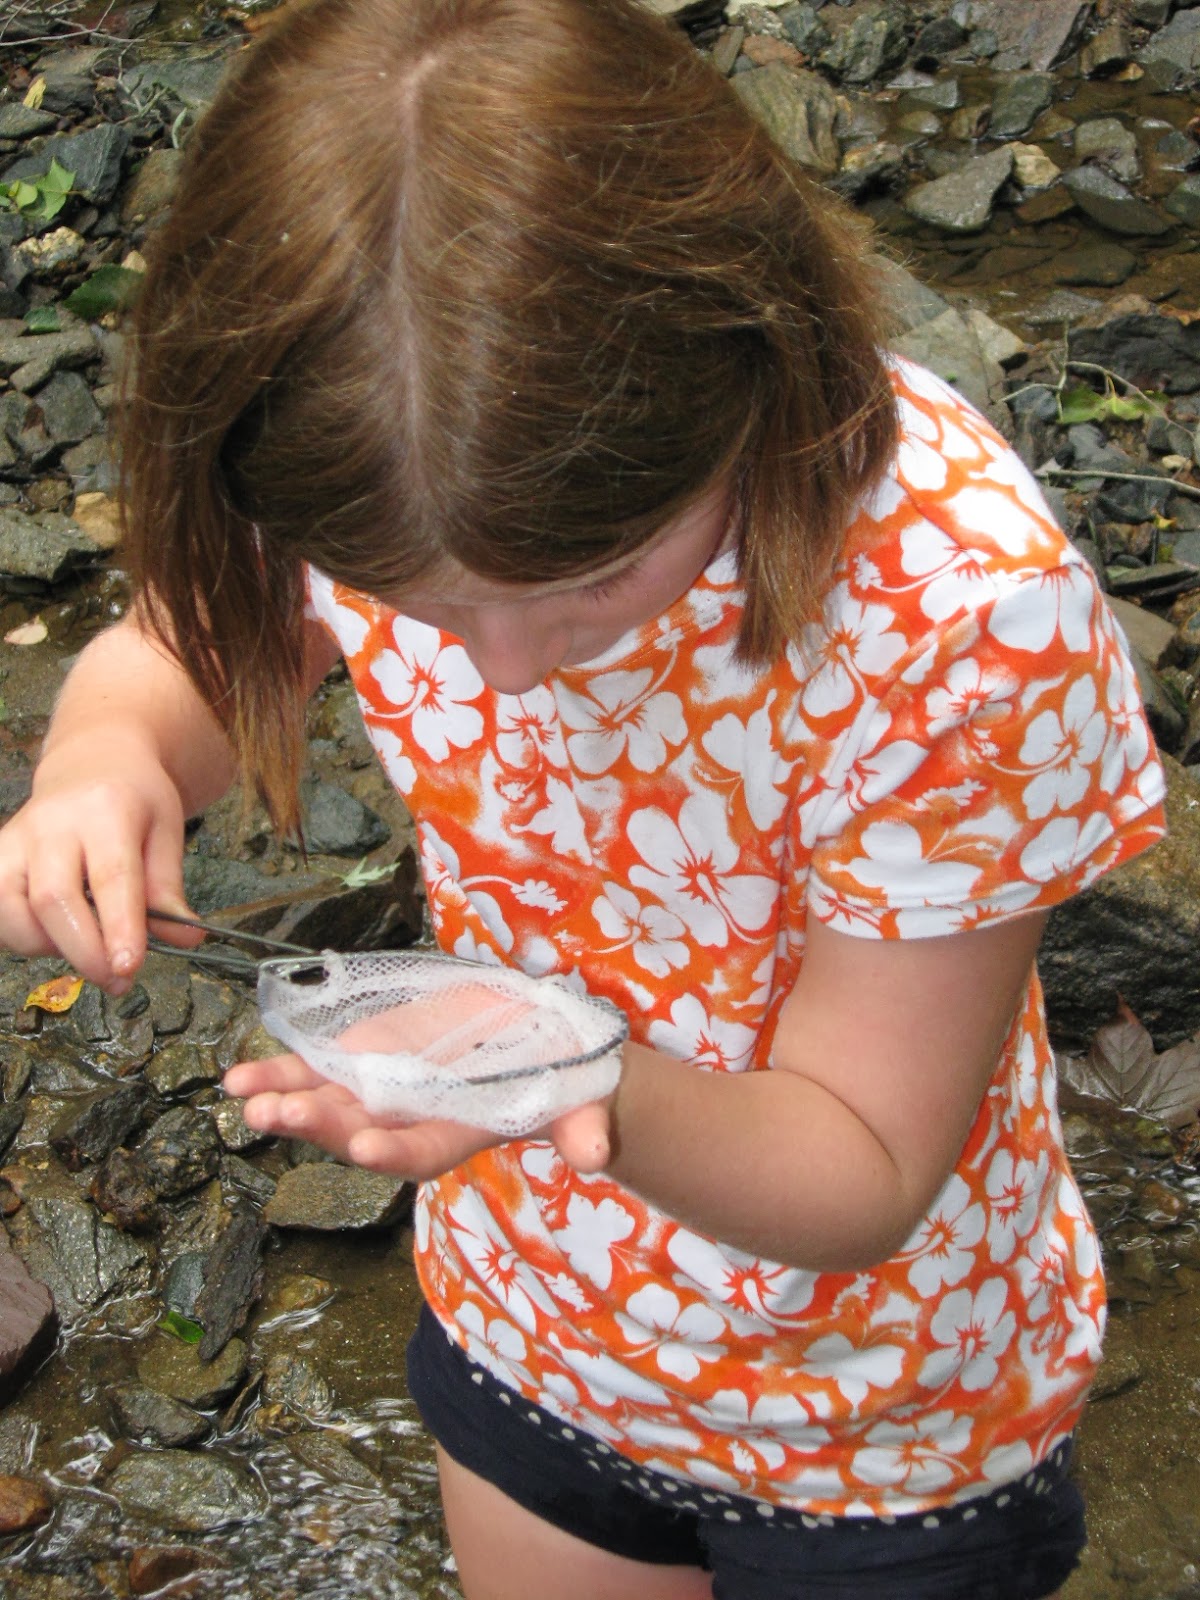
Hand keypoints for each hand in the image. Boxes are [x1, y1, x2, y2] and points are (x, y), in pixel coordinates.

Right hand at [0, 732, 200, 992]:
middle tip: (118, 980)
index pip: (111, 876)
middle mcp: (52, 823)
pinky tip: (55, 936)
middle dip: (85, 951)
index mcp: (106, 810)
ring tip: (88, 950)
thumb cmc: (134, 799)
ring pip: (13, 909)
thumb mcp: (166, 830)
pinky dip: (21, 937)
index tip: (129, 966)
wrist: (92, 761)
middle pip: (54, 900)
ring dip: (49, 947)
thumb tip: (186, 939)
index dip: (119, 927)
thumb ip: (169, 889)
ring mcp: (16, 840)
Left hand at [223, 1052, 613, 1179]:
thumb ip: (583, 1127)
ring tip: (242, 1096)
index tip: (365, 1147)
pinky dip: (279, 1073)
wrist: (533, 1042)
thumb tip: (599, 1155)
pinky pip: (317, 1072)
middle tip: (275, 1115)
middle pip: (359, 1129)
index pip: (423, 1152)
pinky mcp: (365, 1062)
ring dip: (284, 1102)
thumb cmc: (562, 1077)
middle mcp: (410, 1122)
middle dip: (318, 1125)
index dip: (396, 1151)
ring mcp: (381, 1093)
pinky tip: (239, 1078)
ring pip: (327, 1104)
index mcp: (458, 1135)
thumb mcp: (582, 1098)